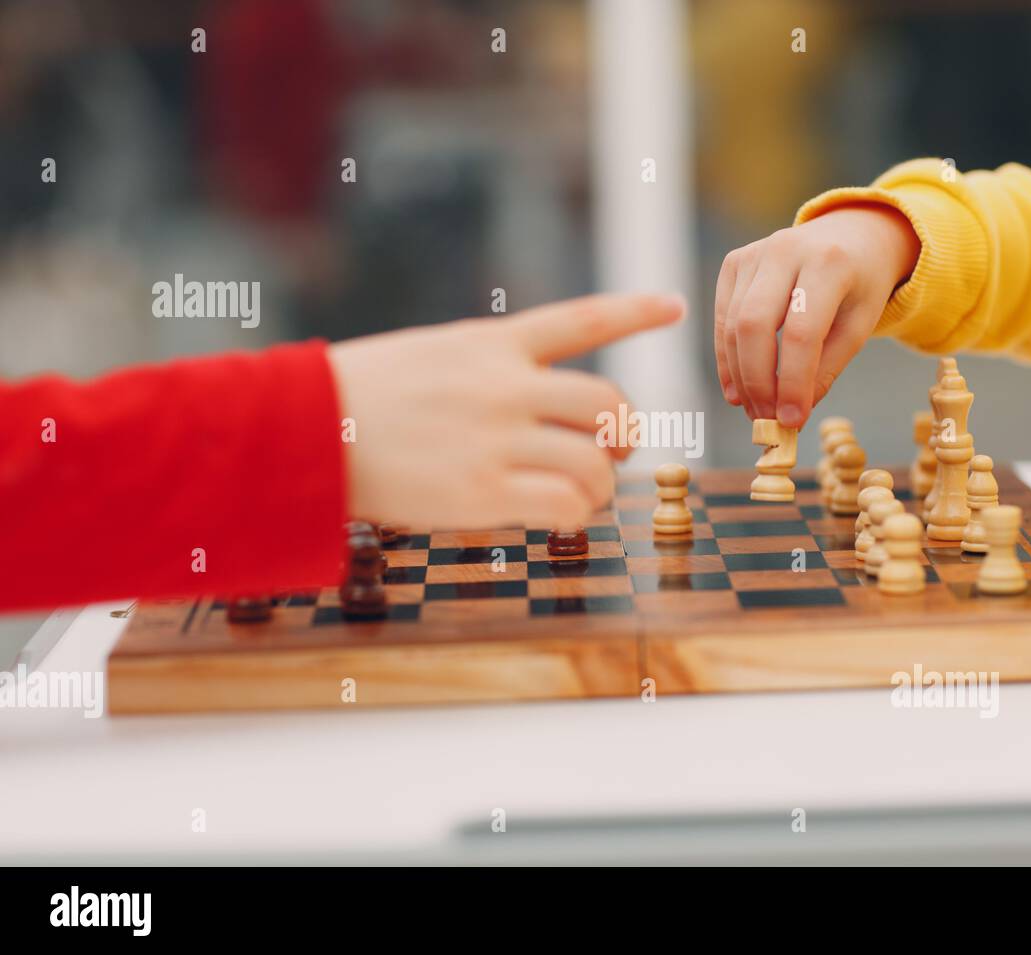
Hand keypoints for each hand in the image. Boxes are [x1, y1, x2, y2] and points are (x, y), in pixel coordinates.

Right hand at [329, 293, 683, 529]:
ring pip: (597, 462)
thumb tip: (540, 400)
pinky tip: (560, 518)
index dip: (636, 312)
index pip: (582, 320)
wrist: (300, 430)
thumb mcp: (431, 356)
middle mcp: (506, 385)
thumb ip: (489, 369)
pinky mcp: (482, 492)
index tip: (675, 306)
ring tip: (583, 495)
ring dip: (601, 486)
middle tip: (611, 453)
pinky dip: (575, 517)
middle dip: (623, 434)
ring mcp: (497, 439)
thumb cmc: (359, 398)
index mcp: (492, 344)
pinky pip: (566, 507)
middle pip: (611, 403)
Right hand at [714, 205, 919, 426]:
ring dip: (740, 376)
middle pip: (754, 325)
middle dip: (758, 380)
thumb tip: (792, 413)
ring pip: (733, 324)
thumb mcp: (859, 325)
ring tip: (756, 410)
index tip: (793, 420)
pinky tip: (738, 389)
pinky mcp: (735, 262)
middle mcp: (786, 249)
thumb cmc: (859, 286)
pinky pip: (723, 317)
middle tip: (767, 418)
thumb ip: (827, 368)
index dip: (793, 381)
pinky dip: (727, 358)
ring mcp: (755, 253)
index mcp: (829, 262)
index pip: (801, 332)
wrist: (851, 236)